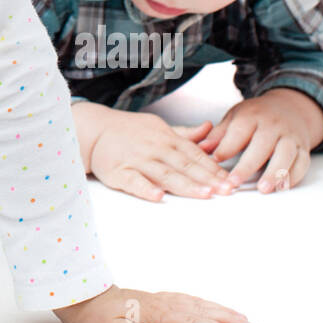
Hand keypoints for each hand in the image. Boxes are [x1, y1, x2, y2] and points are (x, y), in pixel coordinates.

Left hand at [54, 284, 255, 322]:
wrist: (77, 295)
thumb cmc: (92, 316)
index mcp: (153, 314)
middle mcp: (159, 305)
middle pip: (199, 312)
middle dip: (226, 319)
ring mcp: (156, 301)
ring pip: (194, 304)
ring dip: (218, 310)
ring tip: (240, 317)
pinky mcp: (152, 301)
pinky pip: (184, 300)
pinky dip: (201, 303)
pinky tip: (206, 306)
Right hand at [88, 108, 235, 200]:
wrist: (94, 129)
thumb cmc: (128, 131)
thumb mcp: (158, 126)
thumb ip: (184, 133)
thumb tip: (208, 127)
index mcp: (165, 137)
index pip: (194, 154)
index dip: (213, 168)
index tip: (229, 180)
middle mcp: (154, 148)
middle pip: (184, 165)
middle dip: (207, 179)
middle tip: (225, 190)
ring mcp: (137, 160)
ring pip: (165, 174)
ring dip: (185, 185)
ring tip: (204, 194)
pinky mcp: (119, 172)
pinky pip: (134, 181)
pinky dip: (146, 188)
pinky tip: (159, 196)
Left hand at [191, 89, 322, 192]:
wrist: (290, 108)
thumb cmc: (257, 116)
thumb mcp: (236, 116)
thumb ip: (220, 133)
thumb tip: (202, 147)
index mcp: (253, 115)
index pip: (240, 130)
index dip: (227, 146)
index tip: (215, 160)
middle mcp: (274, 125)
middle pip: (262, 145)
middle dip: (248, 165)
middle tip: (234, 182)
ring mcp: (291, 137)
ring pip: (286, 155)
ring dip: (275, 173)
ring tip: (263, 189)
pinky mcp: (304, 149)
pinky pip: (302, 163)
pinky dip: (293, 176)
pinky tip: (282, 187)